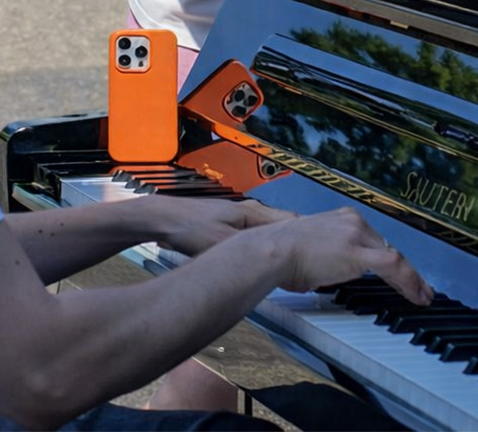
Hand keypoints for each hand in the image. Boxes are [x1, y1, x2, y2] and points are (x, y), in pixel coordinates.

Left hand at [150, 197, 294, 257]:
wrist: (162, 219)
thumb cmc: (189, 227)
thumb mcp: (222, 243)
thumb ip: (249, 251)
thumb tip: (274, 261)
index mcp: (253, 212)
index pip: (292, 222)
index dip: (305, 239)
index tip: (315, 254)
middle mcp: (250, 212)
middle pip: (283, 227)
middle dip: (295, 243)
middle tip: (305, 264)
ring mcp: (239, 218)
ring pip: (269, 232)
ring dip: (279, 246)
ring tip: (289, 265)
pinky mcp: (228, 226)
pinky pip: (256, 237)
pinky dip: (264, 247)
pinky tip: (261, 261)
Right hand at [248, 207, 432, 303]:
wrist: (274, 251)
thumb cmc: (281, 255)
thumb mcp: (308, 250)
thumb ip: (325, 257)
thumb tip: (324, 271)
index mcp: (342, 218)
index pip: (373, 240)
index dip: (388, 259)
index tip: (398, 274)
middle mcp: (353, 222)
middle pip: (386, 248)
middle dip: (404, 270)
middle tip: (418, 288)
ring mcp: (357, 235)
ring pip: (394, 257)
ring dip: (412, 279)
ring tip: (422, 295)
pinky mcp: (359, 252)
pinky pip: (394, 266)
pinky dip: (409, 282)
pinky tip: (417, 295)